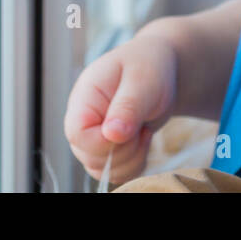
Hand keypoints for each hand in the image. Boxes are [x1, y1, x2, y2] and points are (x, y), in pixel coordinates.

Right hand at [64, 25, 179, 185]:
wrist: (163, 69)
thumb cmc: (151, 67)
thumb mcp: (144, 80)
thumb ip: (128, 106)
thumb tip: (111, 134)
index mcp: (85, 97)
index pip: (77, 133)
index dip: (104, 141)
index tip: (131, 128)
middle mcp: (82, 119)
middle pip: (88, 157)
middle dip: (123, 150)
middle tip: (142, 124)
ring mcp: (92, 136)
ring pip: (101, 170)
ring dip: (131, 158)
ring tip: (143, 129)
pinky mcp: (106, 148)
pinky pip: (114, 172)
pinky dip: (133, 164)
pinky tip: (142, 139)